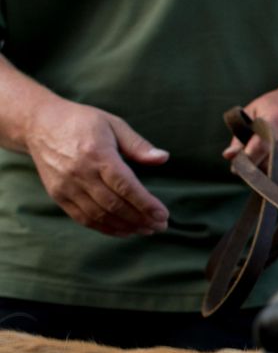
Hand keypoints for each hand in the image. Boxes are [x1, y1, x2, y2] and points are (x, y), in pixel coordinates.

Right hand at [24, 98, 169, 236]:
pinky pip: (83, 218)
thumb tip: (163, 158)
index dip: (146, 204)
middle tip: (160, 225)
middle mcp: (80, 173)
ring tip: (146, 230)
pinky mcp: (58, 195)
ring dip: (126, 227)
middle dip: (141, 219)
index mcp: (98, 154)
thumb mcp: (114, 124)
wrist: (39, 125)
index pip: (125, 186)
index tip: (163, 215)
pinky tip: (124, 231)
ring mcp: (67, 186)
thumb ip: (138, 145)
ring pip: (99, 215)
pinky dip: (105, 228)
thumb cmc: (83, 122)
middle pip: (114, 205)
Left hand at [222, 89, 277, 192]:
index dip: (248, 161)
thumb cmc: (271, 110)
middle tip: (248, 173)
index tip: (237, 168)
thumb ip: (240, 137)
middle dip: (256, 173)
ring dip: (270, 182)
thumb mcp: (252, 114)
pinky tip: (277, 185)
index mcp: (277, 120)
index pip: (262, 146)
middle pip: (272, 165)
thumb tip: (229, 156)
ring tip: (261, 177)